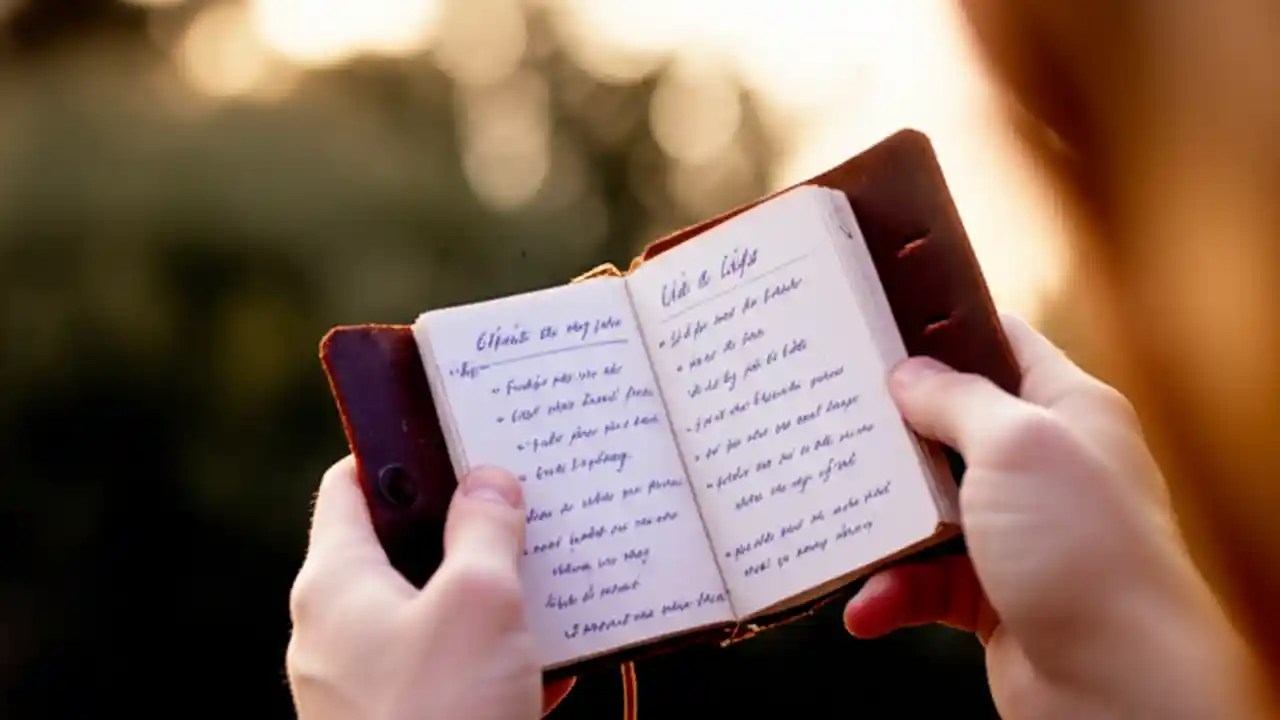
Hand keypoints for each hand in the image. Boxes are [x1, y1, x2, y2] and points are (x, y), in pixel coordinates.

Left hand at [285, 458, 573, 719]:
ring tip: (550, 574)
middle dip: (464, 524)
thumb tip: (488, 482)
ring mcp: (365, 684)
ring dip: (490, 596)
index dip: (401, 451)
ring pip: (432, 614)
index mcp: (335, 583)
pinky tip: (551, 658)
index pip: (349, 485)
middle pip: (400, 549)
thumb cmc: (442, 715)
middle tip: (522, 501)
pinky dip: (494, 658)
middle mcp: (336, 631)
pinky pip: (449, 671)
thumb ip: (485, 530)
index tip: (459, 436)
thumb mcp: (480, 604)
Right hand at [843, 315, 1260, 718]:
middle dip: (891, 432)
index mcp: (1068, 412)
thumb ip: (957, 400)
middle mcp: (1045, 468)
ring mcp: (1018, 535)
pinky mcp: (993, 596)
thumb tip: (908, 373)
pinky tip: (868, 606)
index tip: (877, 323)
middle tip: (830, 415)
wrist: (1119, 688)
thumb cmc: (1085, 550)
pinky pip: (925, 581)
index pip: (1004, 346)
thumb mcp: (1017, 445)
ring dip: (881, 525)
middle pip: (950, 429)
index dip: (944, 330)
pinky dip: (892, 593)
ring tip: (836, 521)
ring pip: (927, 510)